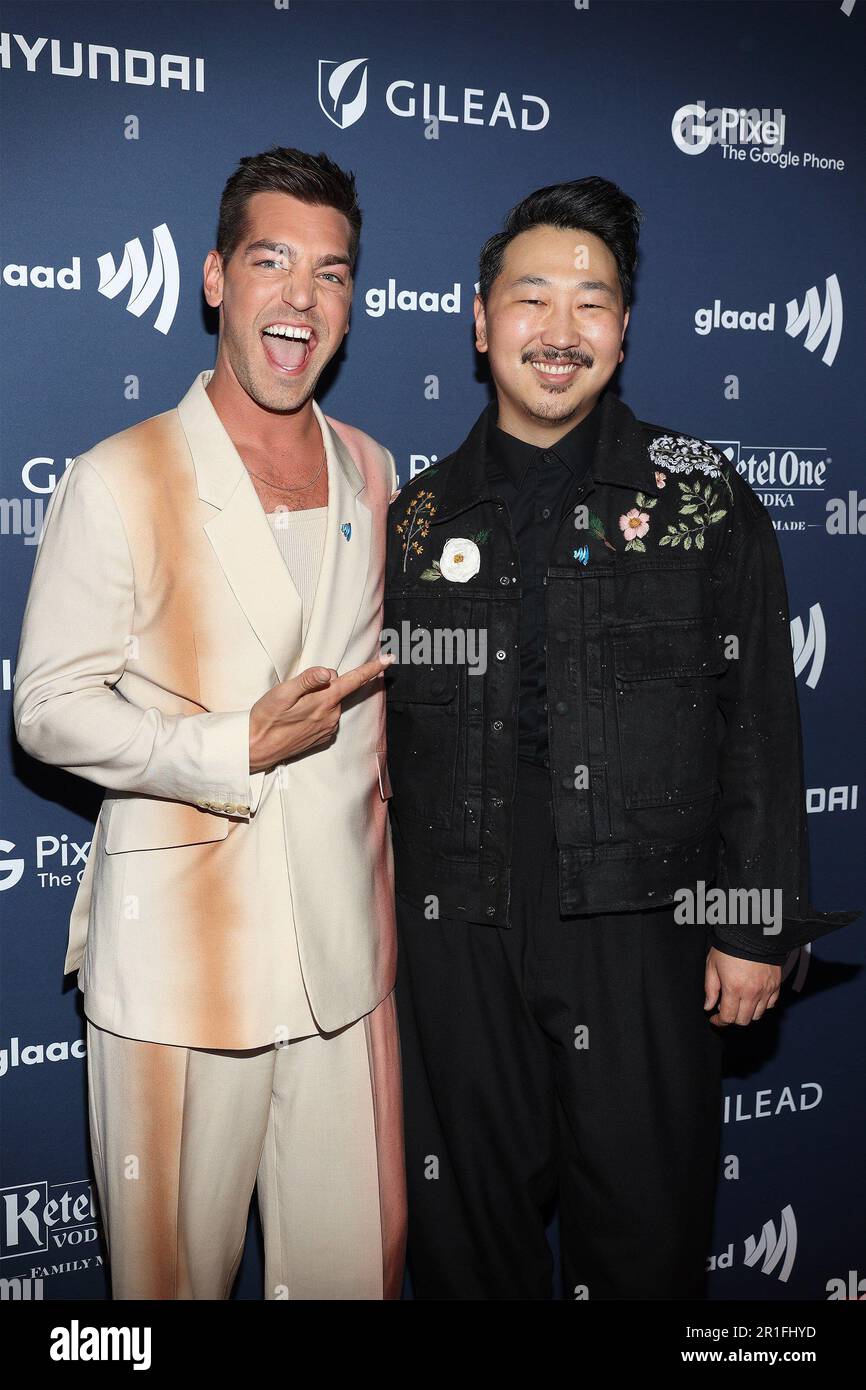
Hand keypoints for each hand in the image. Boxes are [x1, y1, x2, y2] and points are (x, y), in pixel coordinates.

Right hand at [249, 653, 394, 772]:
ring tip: (293, 709)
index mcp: (324, 702)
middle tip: (296, 693)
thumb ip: (307, 680)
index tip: (389, 659)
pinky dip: (315, 714)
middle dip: (324, 686)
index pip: (353, 681)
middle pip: (338, 690)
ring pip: (331, 704)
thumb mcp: (282, 693)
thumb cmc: (267, 718)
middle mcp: (331, 717)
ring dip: (318, 701)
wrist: (257, 748)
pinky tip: (297, 719)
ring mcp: (328, 729)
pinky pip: (325, 718)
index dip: (371, 669)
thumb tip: (328, 672)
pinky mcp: (322, 739)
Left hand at [704, 947, 781, 1026]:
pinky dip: (762, 1006)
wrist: (752, 933)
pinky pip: (771, 1005)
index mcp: (733, 988)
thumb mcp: (712, 965)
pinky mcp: (776, 985)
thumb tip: (708, 1006)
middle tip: (726, 1010)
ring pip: (757, 1015)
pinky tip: (753, 998)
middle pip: (743, 1020)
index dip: (719, 1021)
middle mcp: (751, 992)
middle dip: (732, 1019)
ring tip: (739, 1003)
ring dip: (746, 1013)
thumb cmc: (730, 946)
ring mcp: (766, 990)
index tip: (715, 1019)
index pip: (728, 1017)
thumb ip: (710, 988)